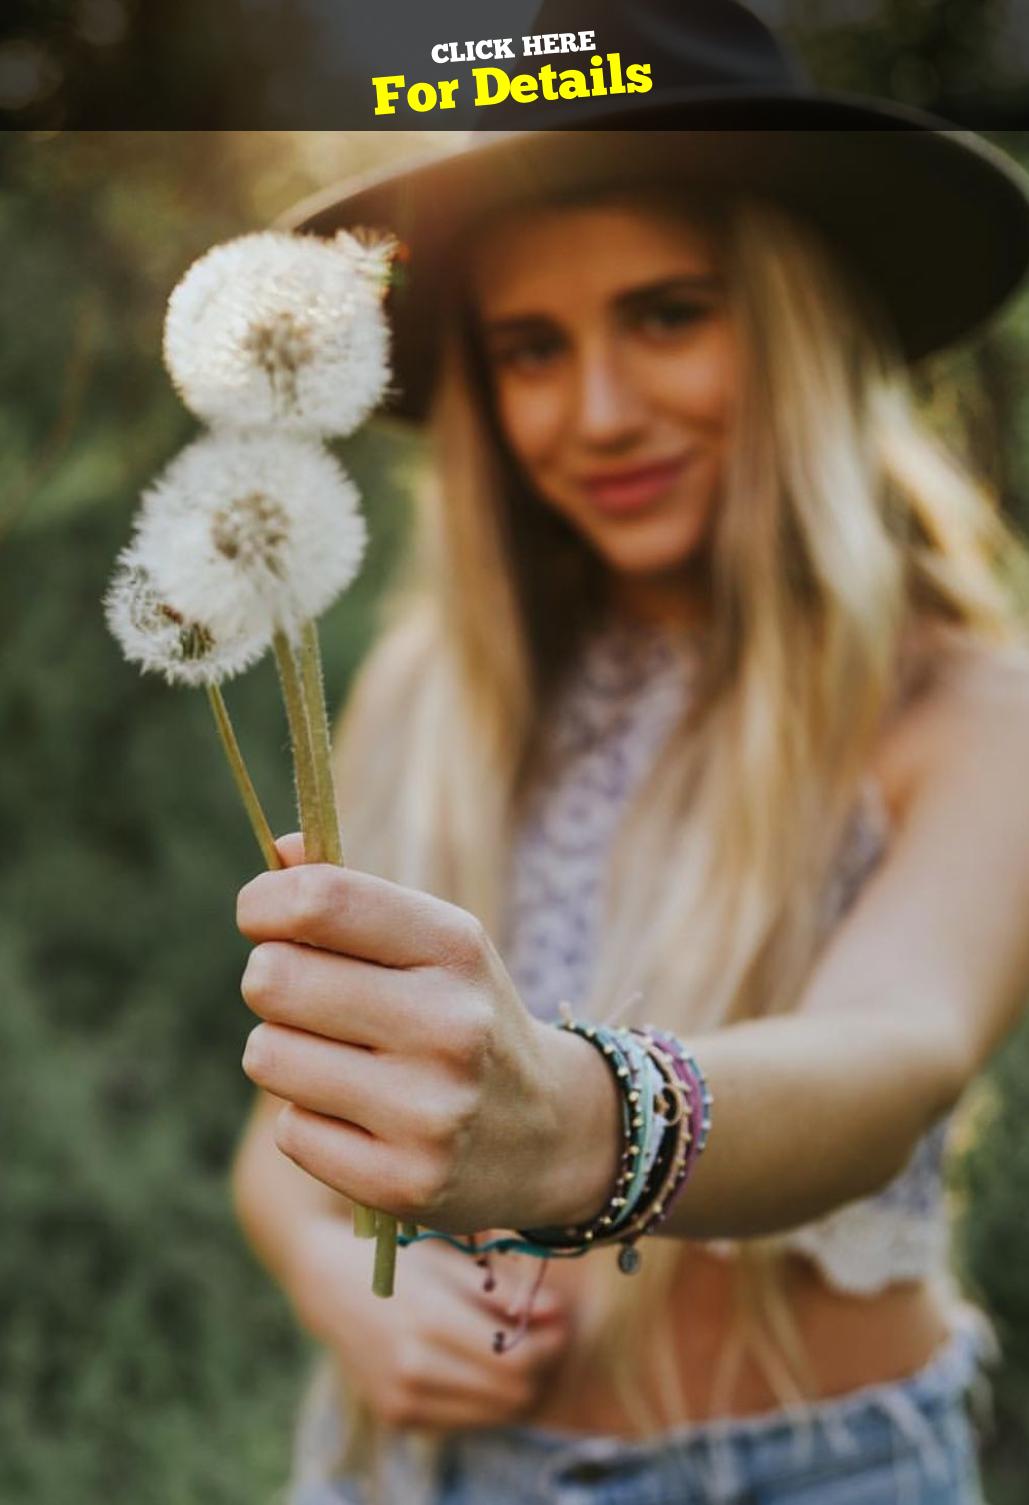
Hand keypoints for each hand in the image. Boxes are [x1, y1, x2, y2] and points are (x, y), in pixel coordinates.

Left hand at [237, 835, 620, 1232]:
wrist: (550, 1133)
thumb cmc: (463, 1015)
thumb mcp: (434, 945)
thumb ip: (352, 895)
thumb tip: (277, 851)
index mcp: (455, 947)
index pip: (320, 900)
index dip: (264, 903)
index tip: (262, 916)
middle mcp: (449, 1025)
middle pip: (272, 977)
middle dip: (270, 982)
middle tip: (305, 998)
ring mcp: (429, 1110)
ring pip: (267, 1055)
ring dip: (284, 1054)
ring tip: (337, 1061)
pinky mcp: (404, 1183)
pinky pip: (292, 1131)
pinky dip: (310, 1121)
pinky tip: (361, 1118)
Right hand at [286, 1212, 572, 1430]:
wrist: (329, 1283)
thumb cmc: (400, 1260)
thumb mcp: (452, 1260)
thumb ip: (505, 1293)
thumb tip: (558, 1314)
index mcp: (428, 1320)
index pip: (518, 1360)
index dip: (551, 1345)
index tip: (559, 1321)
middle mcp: (412, 1369)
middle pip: (512, 1394)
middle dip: (541, 1367)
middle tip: (547, 1335)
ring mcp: (401, 1399)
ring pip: (494, 1415)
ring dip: (518, 1387)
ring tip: (517, 1349)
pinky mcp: (397, 1417)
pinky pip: (465, 1420)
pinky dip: (485, 1398)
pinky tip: (480, 1365)